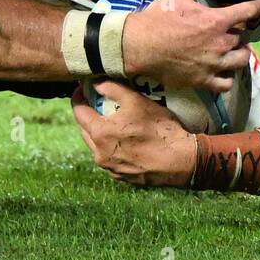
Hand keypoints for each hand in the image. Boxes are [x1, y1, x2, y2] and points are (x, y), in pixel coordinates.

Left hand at [72, 80, 196, 186]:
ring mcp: (110, 168)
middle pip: (84, 130)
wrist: (181, 161)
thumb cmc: (159, 128)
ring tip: (112, 122)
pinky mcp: (121, 177)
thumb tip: (95, 82)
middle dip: (88, 115)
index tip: (82, 88)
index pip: (78, 112)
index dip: (79, 97)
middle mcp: (99, 154)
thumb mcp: (136, 101)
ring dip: (99, 132)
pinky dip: (112, 147)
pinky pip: (110, 158)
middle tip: (96, 104)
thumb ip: (112, 88)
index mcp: (99, 134)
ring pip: (96, 146)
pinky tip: (125, 141)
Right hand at [121, 0, 259, 92]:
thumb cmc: (159, 17)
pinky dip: (227, 78)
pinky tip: (222, 72)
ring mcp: (213, 64)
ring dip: (239, 54)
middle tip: (233, 30)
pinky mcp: (203, 80)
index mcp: (216, 21)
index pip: (247, 11)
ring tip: (233, 51)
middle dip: (241, 33)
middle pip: (243, 38)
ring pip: (240, 61)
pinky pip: (225, 84)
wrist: (139, 45)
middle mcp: (220, 44)